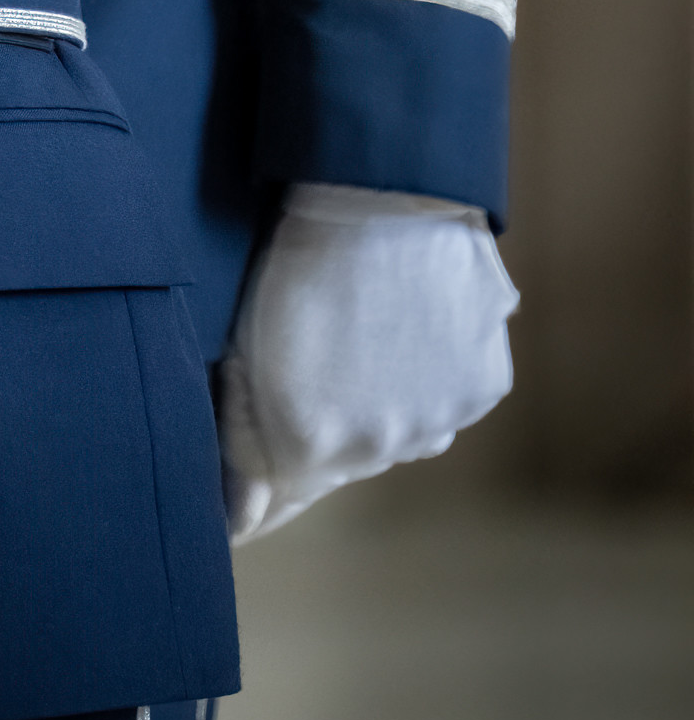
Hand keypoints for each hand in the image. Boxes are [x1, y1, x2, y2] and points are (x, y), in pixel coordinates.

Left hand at [219, 181, 518, 539]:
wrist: (376, 194)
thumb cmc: (297, 259)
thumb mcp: (246, 344)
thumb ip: (241, 437)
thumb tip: (239, 525)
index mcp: (307, 443)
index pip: (280, 488)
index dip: (264, 473)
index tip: (254, 466)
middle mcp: (377, 448)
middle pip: (343, 457)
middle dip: (325, 425)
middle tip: (315, 359)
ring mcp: (436, 420)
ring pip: (400, 430)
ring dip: (381, 403)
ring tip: (362, 333)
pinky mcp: (481, 387)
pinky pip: (447, 401)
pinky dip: (429, 377)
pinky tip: (408, 327)